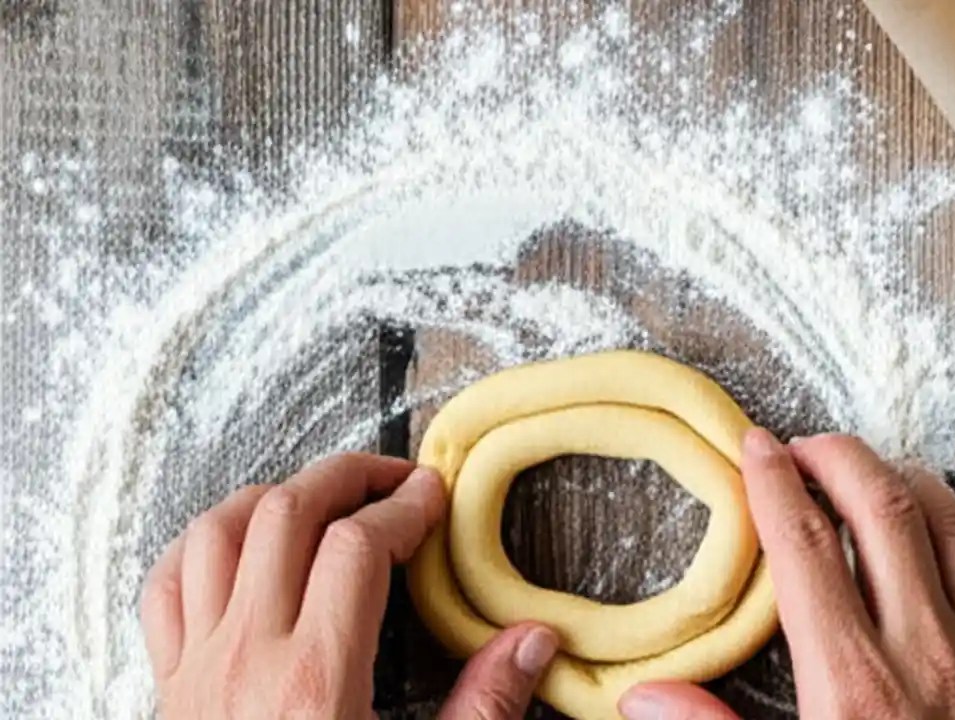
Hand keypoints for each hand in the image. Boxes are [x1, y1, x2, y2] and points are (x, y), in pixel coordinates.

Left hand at [140, 453, 558, 718]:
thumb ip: (482, 708)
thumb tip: (533, 639)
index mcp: (315, 682)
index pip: (356, 546)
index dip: (405, 505)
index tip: (436, 500)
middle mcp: (245, 658)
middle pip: (286, 513)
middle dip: (348, 476)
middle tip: (395, 479)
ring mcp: (196, 667)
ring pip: (217, 532)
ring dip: (275, 496)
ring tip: (325, 499)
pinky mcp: (168, 683)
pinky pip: (167, 582)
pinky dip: (205, 542)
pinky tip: (243, 543)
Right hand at [620, 431, 954, 719]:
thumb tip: (643, 696)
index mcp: (852, 683)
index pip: (804, 546)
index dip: (772, 482)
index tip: (753, 446)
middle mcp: (925, 652)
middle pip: (880, 510)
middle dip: (837, 457)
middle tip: (803, 447)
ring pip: (951, 525)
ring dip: (906, 479)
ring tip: (868, 468)